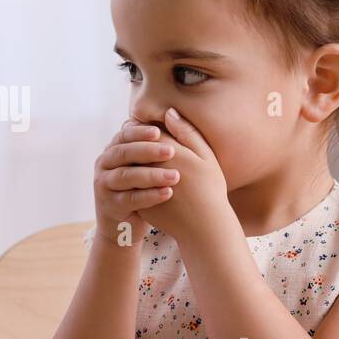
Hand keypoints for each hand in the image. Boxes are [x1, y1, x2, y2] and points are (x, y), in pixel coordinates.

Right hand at [92, 118, 178, 243]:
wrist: (123, 226)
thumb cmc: (140, 189)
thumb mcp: (144, 165)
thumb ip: (153, 144)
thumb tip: (170, 113)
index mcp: (113, 150)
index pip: (124, 135)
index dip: (140, 132)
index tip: (159, 131)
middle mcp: (104, 164)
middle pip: (123, 153)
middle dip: (148, 151)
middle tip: (171, 151)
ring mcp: (104, 185)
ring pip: (126, 176)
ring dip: (151, 175)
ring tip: (175, 176)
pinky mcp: (109, 206)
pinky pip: (130, 199)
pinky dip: (149, 196)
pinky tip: (167, 193)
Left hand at [135, 107, 229, 243]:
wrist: (204, 227)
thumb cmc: (210, 190)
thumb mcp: (206, 157)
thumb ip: (187, 133)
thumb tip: (169, 111)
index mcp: (170, 152)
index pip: (149, 132)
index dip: (145, 127)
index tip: (143, 124)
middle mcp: (153, 167)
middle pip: (134, 146)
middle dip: (132, 140)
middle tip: (129, 133)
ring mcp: (143, 186)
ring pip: (128, 165)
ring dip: (127, 158)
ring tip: (132, 156)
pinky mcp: (138, 202)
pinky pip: (128, 186)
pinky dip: (128, 179)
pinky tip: (133, 176)